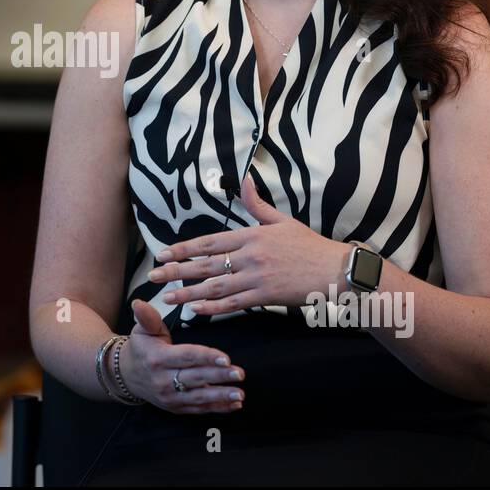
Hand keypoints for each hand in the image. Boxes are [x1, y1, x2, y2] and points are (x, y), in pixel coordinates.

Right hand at [120, 299, 245, 412]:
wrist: (126, 376)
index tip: (226, 357)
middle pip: (196, 377)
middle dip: (219, 376)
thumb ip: (147, 317)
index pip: (187, 356)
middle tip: (239, 373)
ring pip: (199, 397)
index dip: (207, 357)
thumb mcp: (142, 330)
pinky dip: (218, 408)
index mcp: (158, 358)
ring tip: (240, 393)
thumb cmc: (141, 349)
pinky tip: (234, 404)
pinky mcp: (175, 407)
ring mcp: (170, 397)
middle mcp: (163, 380)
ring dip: (221, 396)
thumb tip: (139, 303)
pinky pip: (199, 409)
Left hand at [149, 173, 347, 315]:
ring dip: (189, 292)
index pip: (210, 242)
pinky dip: (213, 307)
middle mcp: (250, 256)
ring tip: (168, 297)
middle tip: (154, 276)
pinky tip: (195, 309)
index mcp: (251, 236)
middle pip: (206, 264)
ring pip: (215, 286)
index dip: (184, 248)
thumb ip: (258, 205)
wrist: (335, 270)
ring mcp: (257, 277)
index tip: (164, 253)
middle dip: (177, 271)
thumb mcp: (283, 221)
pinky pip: (234, 303)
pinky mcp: (266, 296)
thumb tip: (244, 180)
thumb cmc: (309, 246)